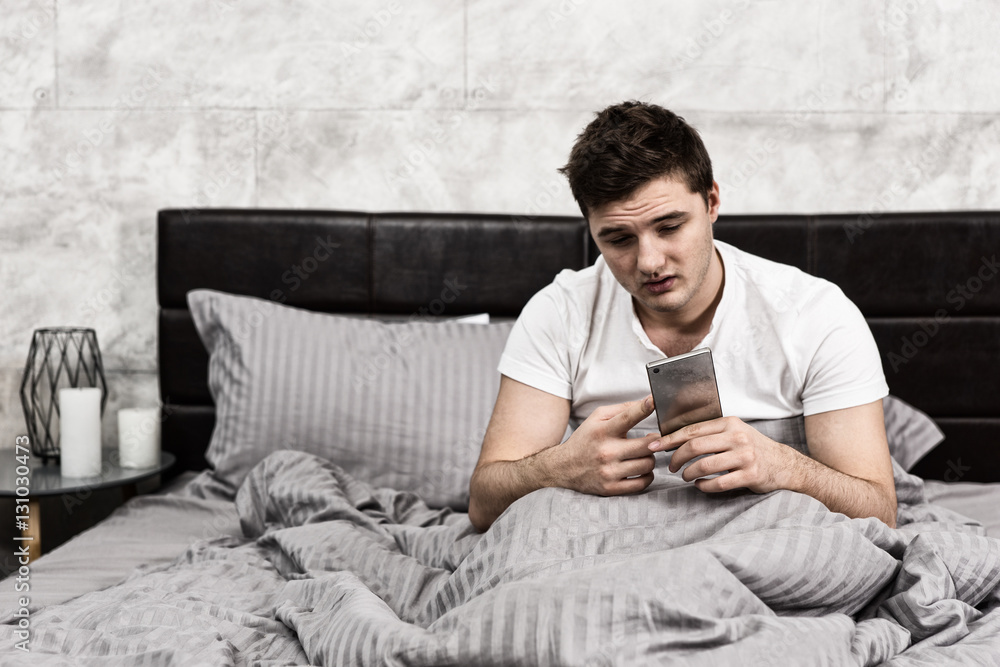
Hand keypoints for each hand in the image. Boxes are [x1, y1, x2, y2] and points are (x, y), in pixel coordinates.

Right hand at [553, 395, 658, 495]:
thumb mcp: (597, 418)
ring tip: (643, 454)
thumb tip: (647, 403)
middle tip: (653, 439)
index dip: (643, 408)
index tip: (654, 400)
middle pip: (647, 445)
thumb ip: (621, 409)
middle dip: (655, 441)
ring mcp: (609, 472)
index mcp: (602, 431)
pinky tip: (641, 469)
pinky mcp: (611, 488)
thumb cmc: (585, 439)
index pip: (627, 417)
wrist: (563, 467)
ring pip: (647, 464)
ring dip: (650, 458)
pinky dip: (647, 475)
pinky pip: (642, 483)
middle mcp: (606, 452)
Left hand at [648, 417, 792, 493]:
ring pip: (704, 466)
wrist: (784, 464)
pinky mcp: (751, 475)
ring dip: (688, 474)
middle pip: (694, 447)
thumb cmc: (752, 447)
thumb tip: (676, 437)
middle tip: (671, 467)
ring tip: (685, 476)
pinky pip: (719, 483)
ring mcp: (745, 456)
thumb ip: (711, 432)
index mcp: (729, 423)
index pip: (692, 430)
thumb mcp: (734, 432)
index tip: (655, 446)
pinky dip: (704, 486)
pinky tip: (700, 485)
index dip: (670, 439)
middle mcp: (737, 437)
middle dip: (676, 458)